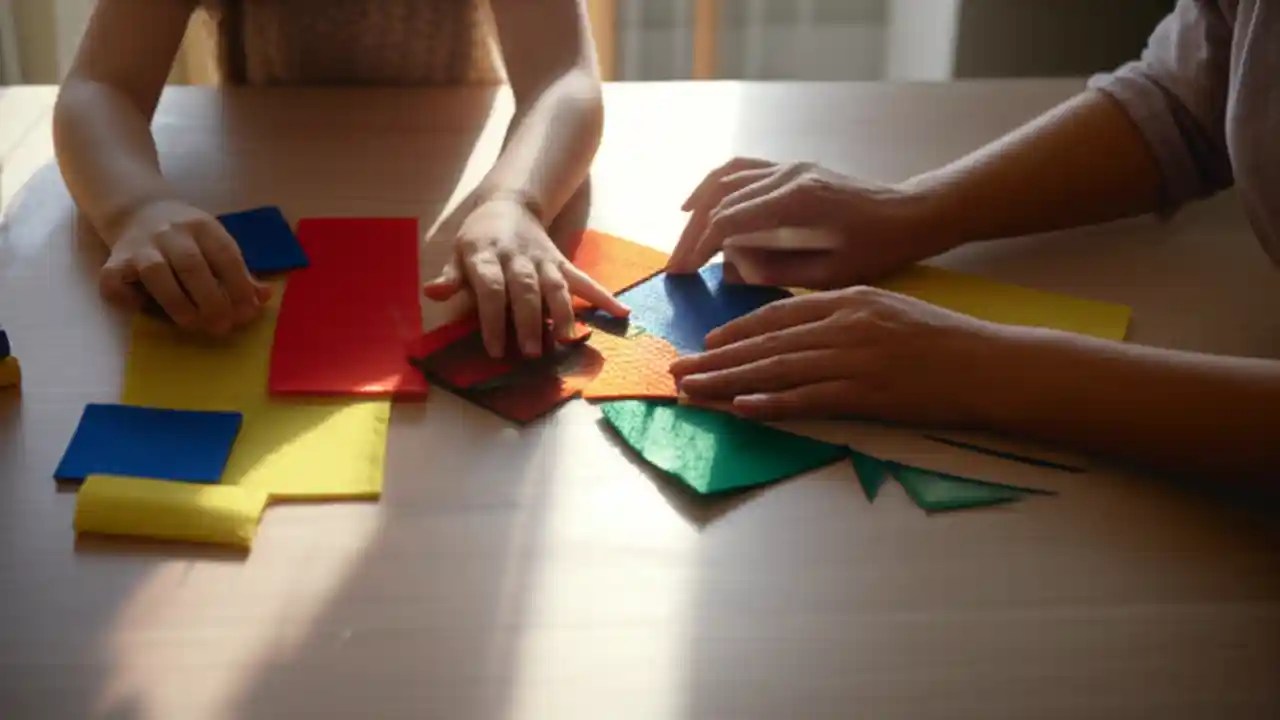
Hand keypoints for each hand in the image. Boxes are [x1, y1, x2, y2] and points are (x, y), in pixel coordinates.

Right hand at [100, 199, 270, 333]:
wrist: (138, 209)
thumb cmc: (187, 237)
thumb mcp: (215, 244)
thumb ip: (239, 272)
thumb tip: (264, 297)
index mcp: (203, 226)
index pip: (225, 255)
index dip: (239, 286)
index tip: (247, 312)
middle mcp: (170, 232)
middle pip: (192, 265)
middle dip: (211, 300)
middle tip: (222, 327)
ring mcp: (140, 245)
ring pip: (155, 272)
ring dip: (177, 303)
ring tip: (192, 324)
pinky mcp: (114, 261)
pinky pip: (115, 281)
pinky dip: (128, 299)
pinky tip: (144, 309)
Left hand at [424, 197, 628, 357]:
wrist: (510, 204)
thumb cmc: (480, 237)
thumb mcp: (458, 251)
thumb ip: (451, 277)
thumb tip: (432, 292)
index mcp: (486, 255)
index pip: (490, 288)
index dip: (493, 318)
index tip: (496, 349)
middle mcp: (517, 257)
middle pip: (525, 290)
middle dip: (529, 322)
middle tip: (532, 353)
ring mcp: (543, 260)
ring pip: (555, 286)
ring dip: (563, 314)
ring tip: (567, 341)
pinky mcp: (562, 263)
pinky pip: (584, 280)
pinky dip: (604, 296)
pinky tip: (622, 313)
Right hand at [668, 158, 947, 286]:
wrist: (910, 214)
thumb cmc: (878, 250)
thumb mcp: (830, 273)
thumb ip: (776, 270)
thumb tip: (729, 271)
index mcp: (796, 202)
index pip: (729, 220)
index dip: (700, 249)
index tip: (682, 275)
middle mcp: (787, 175)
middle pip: (720, 200)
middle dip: (692, 235)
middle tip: (675, 268)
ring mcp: (788, 167)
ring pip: (726, 180)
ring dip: (698, 210)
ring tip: (683, 241)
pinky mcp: (792, 168)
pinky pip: (741, 170)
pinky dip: (715, 186)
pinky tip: (698, 204)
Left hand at [670, 286, 1016, 425]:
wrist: (988, 364)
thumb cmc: (942, 339)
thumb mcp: (888, 307)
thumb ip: (843, 313)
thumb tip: (800, 328)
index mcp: (847, 299)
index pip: (778, 313)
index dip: (738, 330)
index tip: (708, 343)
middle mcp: (843, 325)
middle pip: (766, 344)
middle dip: (716, 359)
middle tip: (677, 370)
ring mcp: (853, 360)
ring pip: (776, 371)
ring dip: (729, 383)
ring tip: (693, 392)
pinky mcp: (865, 395)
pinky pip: (808, 400)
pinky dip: (772, 405)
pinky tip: (741, 410)